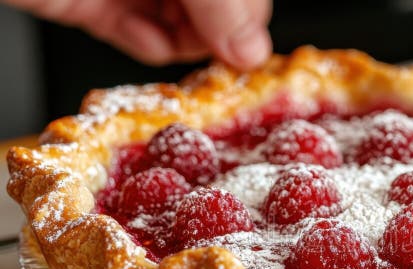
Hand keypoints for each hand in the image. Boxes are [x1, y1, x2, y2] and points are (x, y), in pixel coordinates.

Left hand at [4, 0, 271, 69]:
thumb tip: (252, 48)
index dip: (247, 10)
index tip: (247, 45)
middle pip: (216, 1)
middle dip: (218, 27)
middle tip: (218, 52)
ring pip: (184, 22)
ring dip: (185, 41)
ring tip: (175, 39)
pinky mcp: (91, 2)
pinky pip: (138, 32)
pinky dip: (147, 42)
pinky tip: (143, 35)